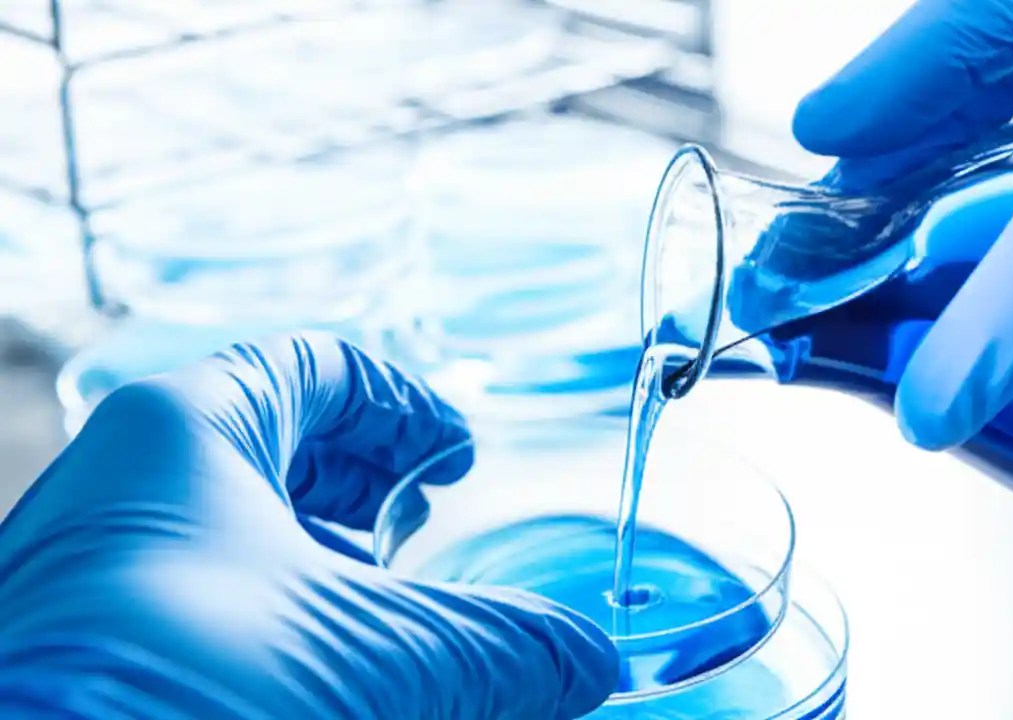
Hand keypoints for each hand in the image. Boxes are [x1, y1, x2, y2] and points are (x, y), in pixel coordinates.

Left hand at [0, 333, 616, 718]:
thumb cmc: (187, 688)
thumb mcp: (379, 656)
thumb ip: (500, 648)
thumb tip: (588, 661)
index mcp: (186, 428)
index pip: (321, 367)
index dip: (409, 407)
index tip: (459, 463)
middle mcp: (122, 478)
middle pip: (274, 437)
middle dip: (366, 483)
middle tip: (428, 525)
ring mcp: (91, 560)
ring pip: (228, 519)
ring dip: (320, 551)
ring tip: (384, 603)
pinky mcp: (78, 636)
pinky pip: (191, 586)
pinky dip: (270, 606)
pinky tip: (319, 661)